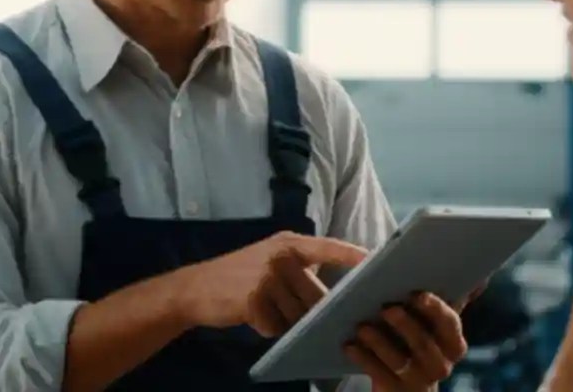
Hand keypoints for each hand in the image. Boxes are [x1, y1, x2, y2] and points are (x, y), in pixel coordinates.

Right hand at [174, 231, 367, 336]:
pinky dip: (268, 328)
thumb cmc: (239, 275)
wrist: (196, 288)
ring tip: (265, 308)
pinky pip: (276, 327)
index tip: (377, 261)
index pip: (328, 248)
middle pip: (316, 296)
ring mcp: (266, 278)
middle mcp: (280, 257)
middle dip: (308, 310)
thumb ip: (302, 267)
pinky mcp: (254, 301)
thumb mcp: (270, 259)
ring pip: (298, 315)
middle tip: (287, 308)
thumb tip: (336, 290)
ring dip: (286, 320)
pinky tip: (253, 316)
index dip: (352, 255)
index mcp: (288, 244)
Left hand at [343, 291, 475, 391]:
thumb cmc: (424, 342)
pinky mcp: (395, 391)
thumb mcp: (439, 323)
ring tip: (362, 326)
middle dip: (405, 325)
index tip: (417, 294)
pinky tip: (349, 344)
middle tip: (386, 307)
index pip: (449, 325)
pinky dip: (364, 358)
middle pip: (424, 344)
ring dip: (380, 342)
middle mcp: (441, 364)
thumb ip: (456, 298)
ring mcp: (418, 380)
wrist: (410, 386)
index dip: (434, 309)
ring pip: (400, 361)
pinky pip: (378, 374)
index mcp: (453, 344)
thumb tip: (482, 276)